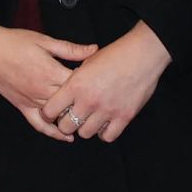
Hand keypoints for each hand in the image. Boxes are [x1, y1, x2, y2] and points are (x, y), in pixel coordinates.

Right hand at [0, 0, 95, 138]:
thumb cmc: (15, 42)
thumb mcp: (45, 41)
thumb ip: (70, 49)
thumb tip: (94, 50)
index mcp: (51, 71)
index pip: (79, 85)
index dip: (93, 85)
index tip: (104, 84)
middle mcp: (42, 89)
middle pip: (71, 103)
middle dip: (86, 105)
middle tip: (101, 104)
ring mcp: (32, 100)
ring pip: (58, 116)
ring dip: (73, 118)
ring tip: (90, 120)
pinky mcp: (22, 107)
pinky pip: (39, 124)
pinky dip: (52, 133)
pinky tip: (66, 137)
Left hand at [34, 22, 170, 143]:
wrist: (143, 54)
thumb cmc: (115, 55)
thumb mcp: (86, 63)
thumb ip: (74, 81)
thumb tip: (66, 94)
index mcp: (75, 85)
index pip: (50, 111)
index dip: (49, 114)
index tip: (53, 112)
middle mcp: (89, 100)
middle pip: (66, 127)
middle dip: (66, 123)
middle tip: (73, 117)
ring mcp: (107, 110)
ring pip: (85, 134)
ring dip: (86, 127)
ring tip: (90, 119)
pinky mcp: (124, 116)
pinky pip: (107, 136)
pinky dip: (104, 132)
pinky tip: (105, 123)